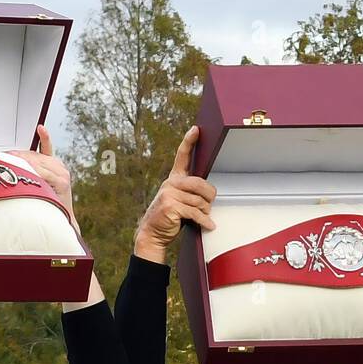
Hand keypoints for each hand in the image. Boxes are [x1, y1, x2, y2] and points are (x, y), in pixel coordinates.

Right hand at [7, 125, 76, 231]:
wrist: (64, 218)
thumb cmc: (52, 214)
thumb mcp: (41, 206)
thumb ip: (32, 195)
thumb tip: (17, 189)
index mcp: (60, 181)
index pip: (36, 169)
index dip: (21, 166)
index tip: (8, 163)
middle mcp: (61, 171)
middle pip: (35, 159)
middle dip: (19, 158)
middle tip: (3, 159)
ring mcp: (59, 167)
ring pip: (37, 155)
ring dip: (22, 154)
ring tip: (8, 155)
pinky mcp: (56, 164)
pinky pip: (48, 149)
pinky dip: (44, 138)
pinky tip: (41, 129)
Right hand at [133, 125, 216, 263]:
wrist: (152, 234)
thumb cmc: (169, 217)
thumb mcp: (178, 200)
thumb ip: (190, 192)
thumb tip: (210, 193)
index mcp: (173, 179)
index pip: (182, 156)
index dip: (189, 141)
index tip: (195, 130)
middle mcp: (170, 184)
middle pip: (200, 183)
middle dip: (209, 196)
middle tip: (210, 204)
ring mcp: (169, 194)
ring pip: (199, 200)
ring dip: (205, 211)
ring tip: (203, 217)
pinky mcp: (171, 207)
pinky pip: (195, 213)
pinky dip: (204, 221)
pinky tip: (208, 224)